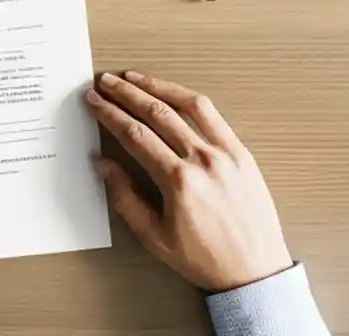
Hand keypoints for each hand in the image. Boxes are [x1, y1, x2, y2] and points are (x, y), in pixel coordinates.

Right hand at [86, 71, 292, 291]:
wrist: (254, 271)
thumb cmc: (204, 259)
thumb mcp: (154, 237)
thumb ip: (125, 198)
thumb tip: (104, 164)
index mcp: (179, 181)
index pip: (135, 135)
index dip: (110, 114)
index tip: (94, 100)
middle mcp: (203, 160)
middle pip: (157, 113)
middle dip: (126, 94)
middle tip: (106, 81)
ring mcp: (226, 153)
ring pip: (187, 105)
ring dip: (157, 86)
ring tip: (134, 78)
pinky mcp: (242, 153)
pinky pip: (213, 115)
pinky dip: (189, 99)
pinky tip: (172, 93)